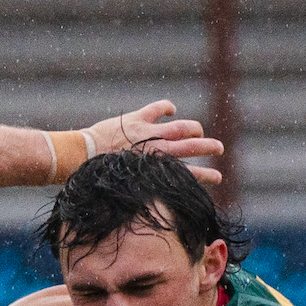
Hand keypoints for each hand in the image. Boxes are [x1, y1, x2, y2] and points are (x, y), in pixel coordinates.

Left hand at [92, 100, 223, 183]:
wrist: (85, 154)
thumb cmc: (104, 175)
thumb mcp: (129, 185)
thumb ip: (143, 186)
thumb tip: (151, 198)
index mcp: (156, 168)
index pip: (188, 174)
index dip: (205, 175)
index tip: (218, 177)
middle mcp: (157, 149)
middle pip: (191, 147)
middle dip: (208, 147)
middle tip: (219, 149)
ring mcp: (149, 132)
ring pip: (181, 127)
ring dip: (193, 128)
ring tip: (199, 131)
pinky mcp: (137, 119)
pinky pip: (158, 109)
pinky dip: (166, 107)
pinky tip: (171, 109)